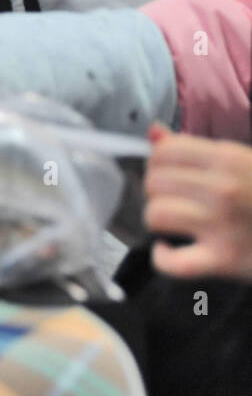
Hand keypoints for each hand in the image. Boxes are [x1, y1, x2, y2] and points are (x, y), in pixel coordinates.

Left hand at [144, 125, 251, 282]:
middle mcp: (223, 189)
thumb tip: (154, 133)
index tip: (166, 172)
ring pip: (156, 215)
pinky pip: (173, 262)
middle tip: (173, 198)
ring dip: (158, 220)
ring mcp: (223, 226)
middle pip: (155, 183)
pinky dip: (162, 258)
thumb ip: (195, 147)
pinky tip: (169, 249)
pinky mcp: (225, 260)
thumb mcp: (241, 161)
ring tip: (173, 221)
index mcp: (228, 159)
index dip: (157, 162)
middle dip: (157, 191)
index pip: (163, 152)